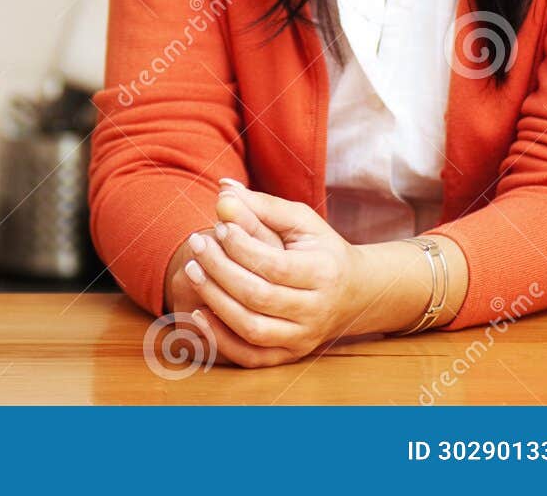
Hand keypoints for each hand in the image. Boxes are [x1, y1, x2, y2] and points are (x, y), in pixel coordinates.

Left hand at [180, 181, 364, 366]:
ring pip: (251, 328)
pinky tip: (198, 312)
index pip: (273, 264)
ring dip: (215, 300)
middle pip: (258, 296)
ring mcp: (303, 338)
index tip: (218, 226)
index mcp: (325, 273)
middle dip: (220, 269)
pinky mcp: (290, 355)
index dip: (240, 246)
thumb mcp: (301, 221)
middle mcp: (316, 311)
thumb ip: (263, 206)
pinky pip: (251, 357)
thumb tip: (224, 190)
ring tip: (192, 271)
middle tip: (197, 244)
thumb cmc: (320, 249)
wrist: (354, 293)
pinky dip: (221, 339)